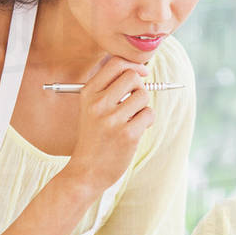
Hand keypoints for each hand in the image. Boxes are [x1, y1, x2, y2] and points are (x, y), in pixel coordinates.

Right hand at [68, 57, 155, 192]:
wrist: (86, 171)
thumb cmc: (94, 137)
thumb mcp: (91, 108)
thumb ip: (109, 88)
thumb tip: (140, 69)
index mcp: (88, 93)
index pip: (116, 63)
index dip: (134, 65)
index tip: (141, 73)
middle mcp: (98, 103)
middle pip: (133, 76)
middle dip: (139, 86)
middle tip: (134, 101)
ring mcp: (113, 119)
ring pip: (143, 96)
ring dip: (143, 106)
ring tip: (132, 119)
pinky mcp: (127, 134)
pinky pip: (149, 114)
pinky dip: (147, 121)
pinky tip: (135, 130)